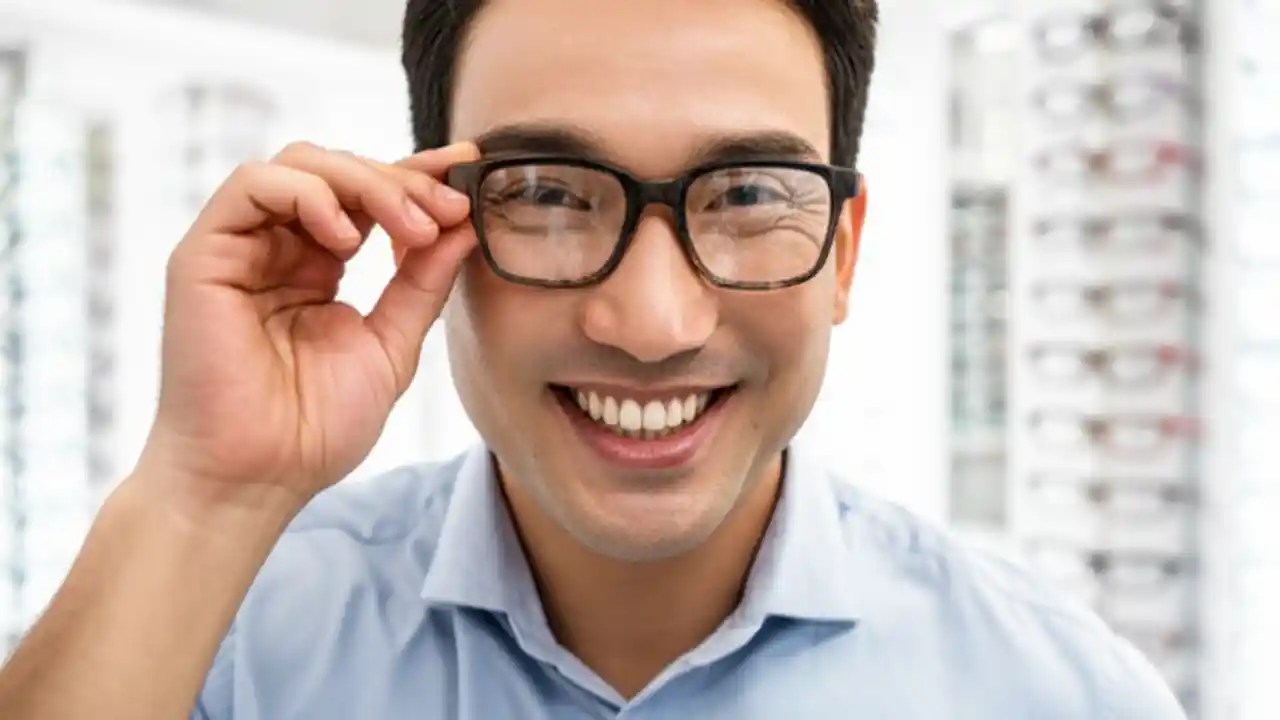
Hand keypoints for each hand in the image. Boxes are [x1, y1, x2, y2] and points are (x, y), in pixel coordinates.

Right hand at [135, 140, 480, 514]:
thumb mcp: (392, 345)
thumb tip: (464, 223)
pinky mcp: (205, 253)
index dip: (419, 176)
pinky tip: (347, 238)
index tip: (470, 169)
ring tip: (409, 229)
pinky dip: (308, 194)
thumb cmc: (315, 429)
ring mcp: (241, 247)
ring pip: (300, 164)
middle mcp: (279, 247)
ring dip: (366, 182)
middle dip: (403, 181)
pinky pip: (252, 185)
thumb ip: (424, 282)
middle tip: (447, 210)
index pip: (368, 196)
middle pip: (340, 170)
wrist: (256, 480)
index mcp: (320, 266)